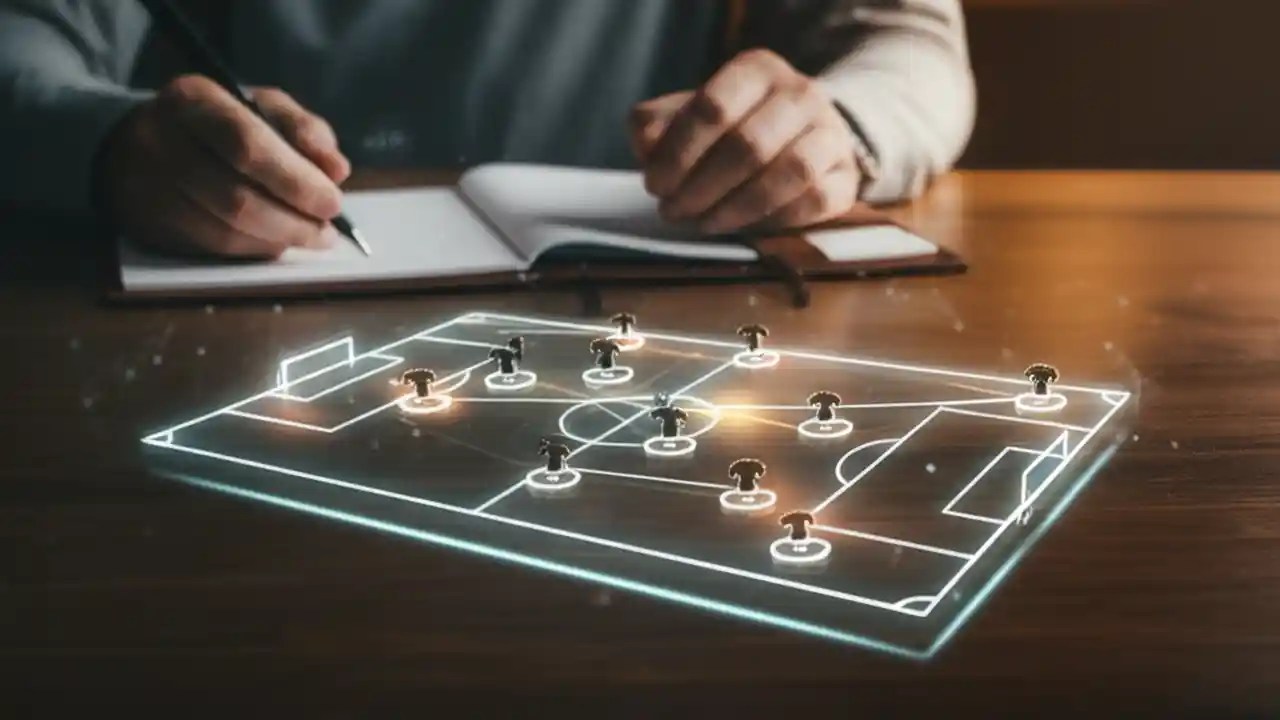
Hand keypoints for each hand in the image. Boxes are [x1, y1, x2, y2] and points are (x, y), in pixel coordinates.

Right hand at [99, 75, 349, 258]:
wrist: (133, 143)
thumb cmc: (217, 123)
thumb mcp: (260, 107)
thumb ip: (304, 130)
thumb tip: (337, 170)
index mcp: (192, 99)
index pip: (248, 145)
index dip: (296, 180)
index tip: (333, 202)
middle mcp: (161, 141)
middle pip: (237, 198)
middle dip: (293, 221)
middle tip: (326, 232)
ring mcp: (147, 187)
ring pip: (225, 231)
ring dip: (278, 241)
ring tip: (310, 237)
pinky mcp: (147, 224)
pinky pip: (211, 249)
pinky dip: (253, 250)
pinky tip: (274, 241)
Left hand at [631, 49, 860, 233]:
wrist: (801, 138)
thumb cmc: (732, 128)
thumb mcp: (689, 116)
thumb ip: (657, 125)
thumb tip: (647, 146)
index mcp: (756, 70)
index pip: (712, 108)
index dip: (678, 153)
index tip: (655, 185)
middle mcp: (800, 93)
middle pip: (748, 146)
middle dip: (701, 188)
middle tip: (673, 212)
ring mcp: (830, 133)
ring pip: (788, 172)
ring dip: (736, 208)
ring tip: (704, 223)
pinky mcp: (846, 175)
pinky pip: (813, 201)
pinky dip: (774, 220)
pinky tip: (744, 228)